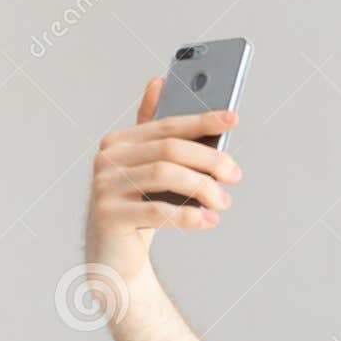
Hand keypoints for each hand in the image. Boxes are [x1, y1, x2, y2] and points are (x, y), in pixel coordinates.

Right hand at [83, 77, 242, 281]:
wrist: (114, 258)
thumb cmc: (137, 210)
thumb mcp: (146, 170)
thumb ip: (153, 132)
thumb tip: (158, 81)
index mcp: (118, 142)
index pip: (167, 126)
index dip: (202, 121)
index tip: (234, 118)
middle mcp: (107, 159)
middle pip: (169, 149)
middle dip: (209, 160)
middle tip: (236, 175)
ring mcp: (104, 187)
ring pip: (165, 175)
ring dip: (203, 188)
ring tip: (225, 202)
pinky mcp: (109, 216)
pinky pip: (157, 211)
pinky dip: (189, 215)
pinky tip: (210, 220)